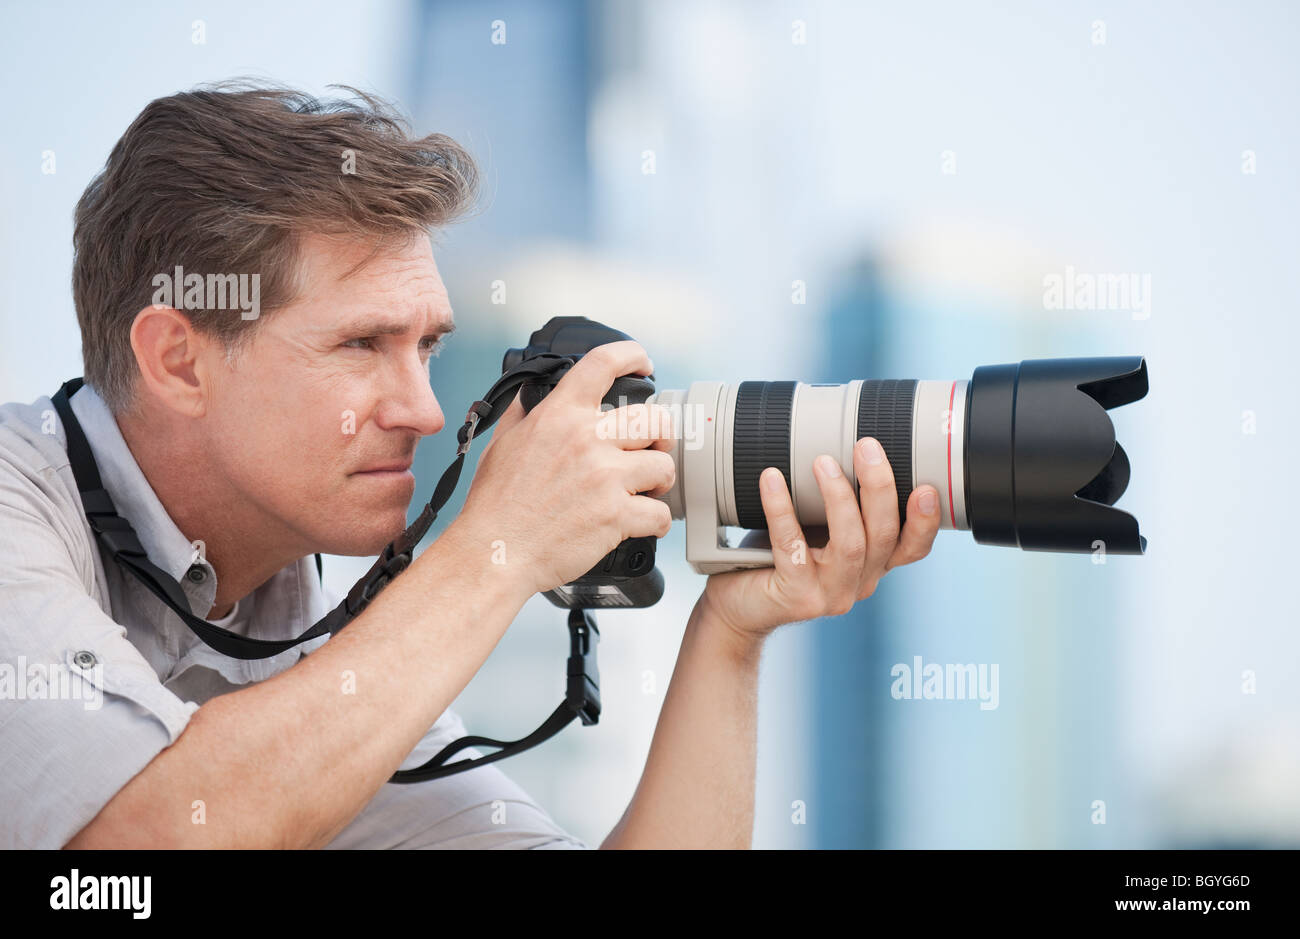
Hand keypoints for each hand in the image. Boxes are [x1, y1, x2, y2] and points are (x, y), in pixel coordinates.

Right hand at [452, 341, 677, 596]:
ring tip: (648, 491)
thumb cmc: (496, 504)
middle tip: (653, 449)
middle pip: (655, 419)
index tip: (644, 363)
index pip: (603, 363)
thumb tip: (536, 393)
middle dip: (660, 436)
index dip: (632, 355)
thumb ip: (527, 412)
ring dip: (661, 481)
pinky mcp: (616, 515)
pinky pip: (660, 513)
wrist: (495, 551)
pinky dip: (657, 522)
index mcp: (560, 415)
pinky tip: (644, 523)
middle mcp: (586, 439)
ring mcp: (605, 477)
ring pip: (664, 465)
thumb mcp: (504, 442)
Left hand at [701, 436, 940, 643]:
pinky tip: (772, 480)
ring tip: (822, 461)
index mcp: (872, 565)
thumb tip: (843, 444)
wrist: (740, 606)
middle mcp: (859, 582)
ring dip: (839, 498)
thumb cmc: (779, 559)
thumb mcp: (818, 531)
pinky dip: (781, 509)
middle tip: (866, 446)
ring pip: (849, 544)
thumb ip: (838, 506)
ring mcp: (830, 594)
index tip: (927, 487)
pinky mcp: (796, 597)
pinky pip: (792, 548)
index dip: (925, 521)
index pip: (913, 548)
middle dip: (879, 487)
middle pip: (883, 536)